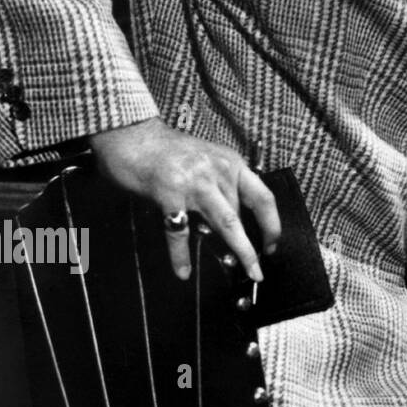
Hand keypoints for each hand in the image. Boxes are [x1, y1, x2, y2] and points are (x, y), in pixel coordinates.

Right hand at [88, 117, 279, 281]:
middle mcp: (219, 172)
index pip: (263, 197)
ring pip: (225, 224)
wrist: (133, 134)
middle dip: (250, 247)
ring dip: (237, 250)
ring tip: (244, 271)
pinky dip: (180, 254)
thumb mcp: (207, 162)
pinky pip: (179, 231)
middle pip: (242, 216)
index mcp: (232, 164)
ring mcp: (196, 182)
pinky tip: (183, 271)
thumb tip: (228, 226)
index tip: (273, 245)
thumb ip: (220, 187)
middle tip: (257, 271)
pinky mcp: (169, 193)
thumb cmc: (168, 151)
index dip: (272, 224)